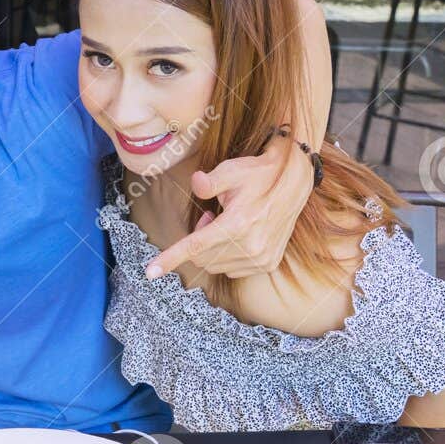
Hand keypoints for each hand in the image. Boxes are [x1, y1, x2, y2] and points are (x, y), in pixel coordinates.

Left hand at [147, 138, 312, 278]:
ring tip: (226, 224)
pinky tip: (239, 236)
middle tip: (210, 216)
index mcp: (238, 225)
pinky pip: (232, 269)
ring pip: (215, 265)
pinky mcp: (268, 263)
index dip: (170, 259)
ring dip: (212, 249)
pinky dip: (227, 256)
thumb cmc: (258, 174)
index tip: (150, 273)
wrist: (294, 183)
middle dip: (198, 241)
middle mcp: (250, 246)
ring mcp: (261, 258)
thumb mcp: (232, 170)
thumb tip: (196, 182)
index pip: (195, 246)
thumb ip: (209, 181)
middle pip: (201, 258)